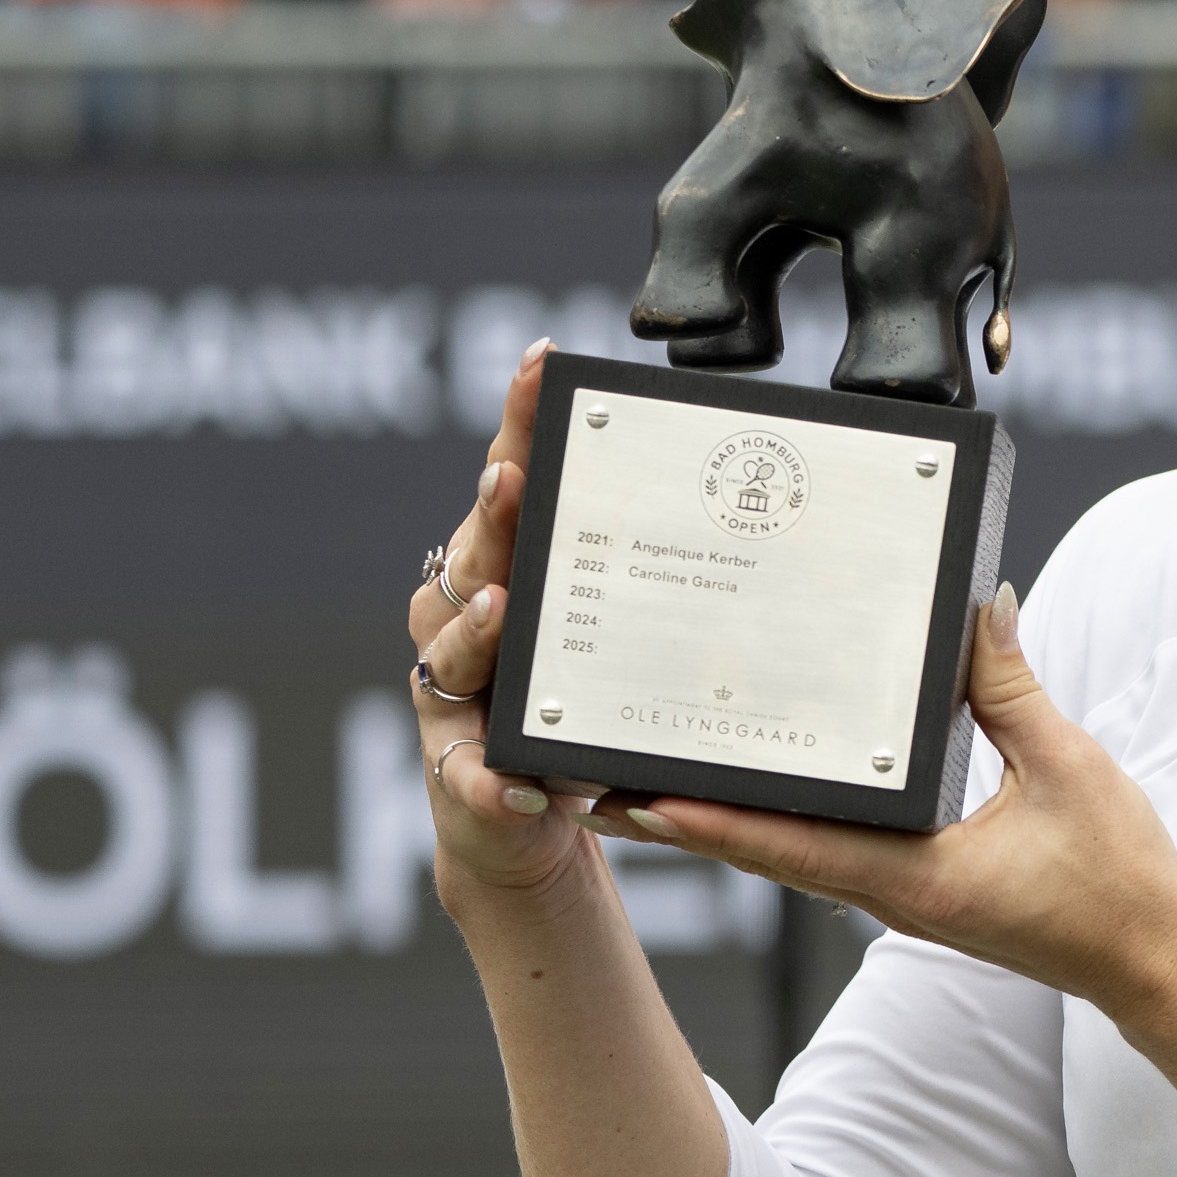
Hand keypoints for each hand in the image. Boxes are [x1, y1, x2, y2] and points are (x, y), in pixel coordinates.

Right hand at [407, 340, 604, 905]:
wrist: (519, 813)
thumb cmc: (570, 703)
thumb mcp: (607, 627)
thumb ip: (636, 566)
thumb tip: (724, 486)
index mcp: (502, 571)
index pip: (510, 483)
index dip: (520, 423)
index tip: (543, 363)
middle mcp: (459, 620)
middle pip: (474, 555)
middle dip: (492, 516)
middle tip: (512, 479)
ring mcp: (452, 697)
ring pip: (451, 655)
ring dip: (474, 632)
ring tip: (499, 609)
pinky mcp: (461, 777)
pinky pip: (471, 777)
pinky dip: (490, 779)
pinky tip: (517, 783)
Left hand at [585, 584, 1176, 1024]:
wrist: (1154, 961)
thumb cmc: (1120, 880)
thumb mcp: (1069, 769)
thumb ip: (1012, 688)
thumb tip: (979, 604)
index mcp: (918, 880)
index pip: (795, 848)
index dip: (717, 823)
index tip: (648, 797)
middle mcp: (892, 897)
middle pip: (768, 856)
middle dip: (690, 821)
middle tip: (607, 785)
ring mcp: (902, 899)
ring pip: (790, 859)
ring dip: (724, 826)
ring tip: (651, 787)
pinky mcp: (919, 892)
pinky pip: (829, 857)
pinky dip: (780, 828)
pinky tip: (758, 795)